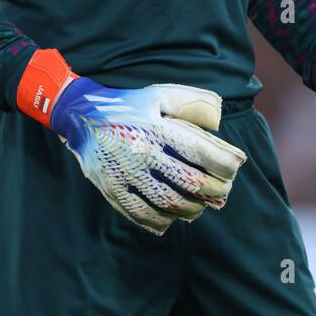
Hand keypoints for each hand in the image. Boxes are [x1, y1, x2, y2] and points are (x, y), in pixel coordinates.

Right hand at [50, 78, 246, 235]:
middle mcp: (141, 151)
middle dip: (213, 191)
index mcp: (155, 127)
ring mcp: (125, 173)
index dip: (224, 164)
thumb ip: (191, 104)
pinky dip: (162, 220)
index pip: (200, 152)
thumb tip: (219, 121)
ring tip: (200, 206)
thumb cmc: (128, 105)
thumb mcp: (158, 94)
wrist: (80, 115)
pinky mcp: (111, 188)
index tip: (234, 167)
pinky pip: (142, 214)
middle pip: (188, 181)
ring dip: (191, 209)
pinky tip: (172, 218)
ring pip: (168, 202)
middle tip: (222, 192)